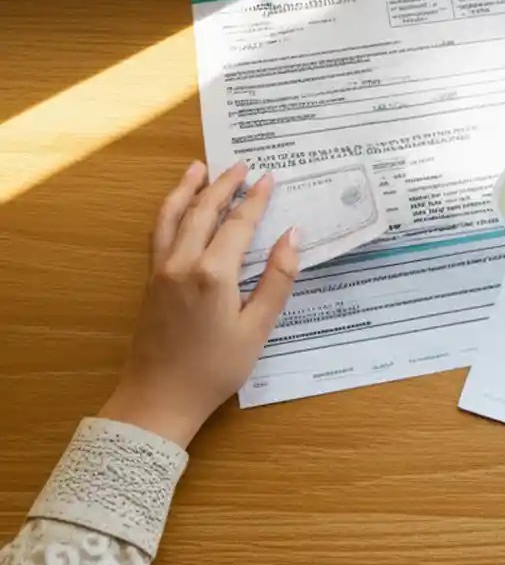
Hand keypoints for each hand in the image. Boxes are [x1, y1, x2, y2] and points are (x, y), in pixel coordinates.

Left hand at [99, 161, 299, 446]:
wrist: (159, 399)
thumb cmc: (215, 369)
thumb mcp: (257, 329)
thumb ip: (277, 280)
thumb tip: (293, 237)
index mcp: (213, 274)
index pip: (238, 225)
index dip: (255, 200)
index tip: (269, 178)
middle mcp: (183, 263)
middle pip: (203, 211)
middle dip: (223, 185)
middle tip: (240, 165)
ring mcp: (161, 271)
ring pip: (172, 217)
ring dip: (187, 189)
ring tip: (199, 168)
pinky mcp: (150, 282)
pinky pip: (159, 234)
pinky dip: (169, 212)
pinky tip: (176, 207)